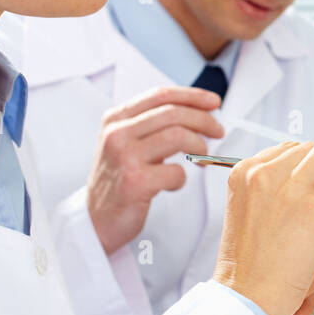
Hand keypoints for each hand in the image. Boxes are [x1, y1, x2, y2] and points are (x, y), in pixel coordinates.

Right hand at [86, 86, 225, 254]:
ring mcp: (124, 157)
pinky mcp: (135, 182)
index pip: (160, 95)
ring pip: (177, 135)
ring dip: (199, 146)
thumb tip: (198, 112)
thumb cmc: (119, 179)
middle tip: (218, 131)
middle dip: (204, 120)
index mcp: (115, 119)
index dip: (192, 96)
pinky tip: (174, 183)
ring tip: (201, 157)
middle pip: (173, 112)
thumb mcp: (126, 143)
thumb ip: (153, 126)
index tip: (214, 103)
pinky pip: (176, 171)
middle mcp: (117, 133)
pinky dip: (183, 177)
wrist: (95, 219)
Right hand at [213, 140, 313, 314]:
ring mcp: (291, 188)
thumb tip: (305, 173)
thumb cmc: (248, 264)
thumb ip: (272, 187)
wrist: (247, 297)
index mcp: (245, 172)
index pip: (289, 149)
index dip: (303, 170)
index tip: (304, 189)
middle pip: (312, 148)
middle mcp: (265, 174)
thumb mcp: (247, 209)